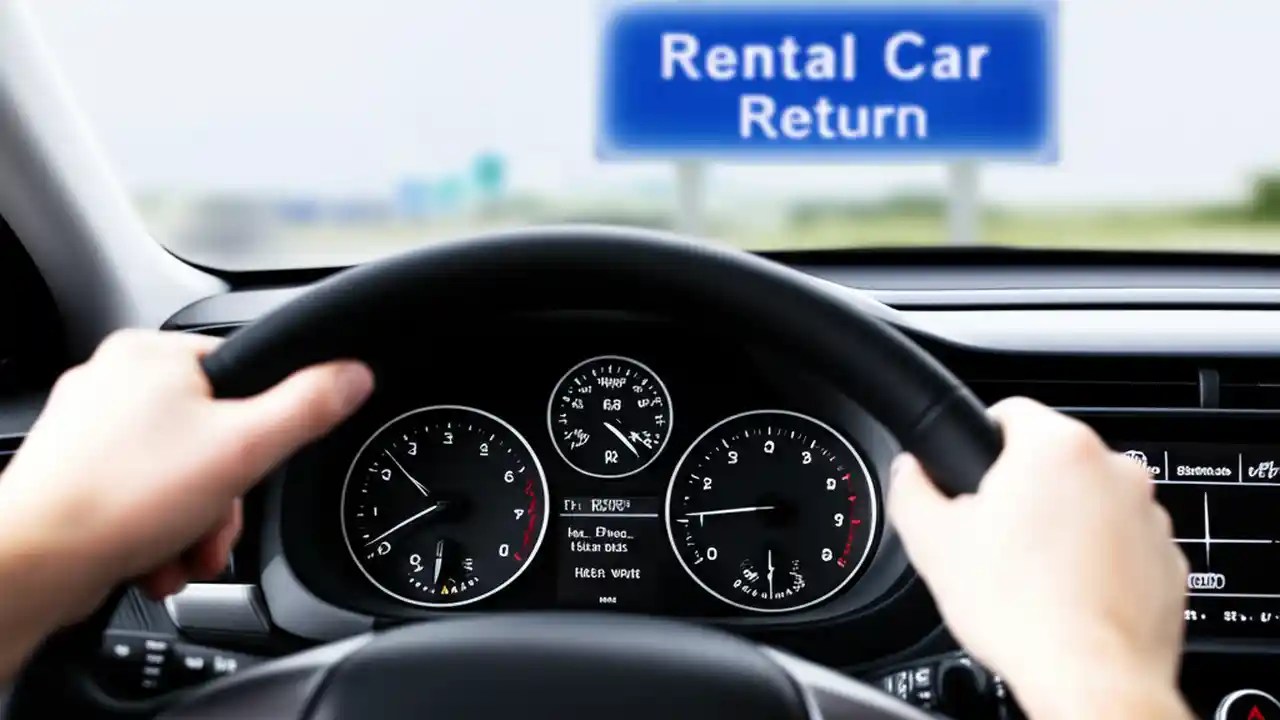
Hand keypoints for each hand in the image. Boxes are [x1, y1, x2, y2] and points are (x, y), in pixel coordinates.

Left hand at [0, 330, 372, 665]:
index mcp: (151, 353)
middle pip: (212, 436)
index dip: (260, 432)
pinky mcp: (72, 475)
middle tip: (214, 526)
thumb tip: (353, 374)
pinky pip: (141, 499)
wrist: (33, 564)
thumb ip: (308, 406)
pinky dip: (156, 533)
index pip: (241, 376)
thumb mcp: (245, 447)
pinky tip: (154, 557)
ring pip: (178, 474)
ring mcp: (88, 430)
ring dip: (194, 524)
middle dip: (223, 498)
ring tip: (181, 551)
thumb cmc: (120, 499)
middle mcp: (113, 381)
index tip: (250, 469)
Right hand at [889, 398, 1191, 719]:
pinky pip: (1122, 545)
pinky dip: (1097, 561)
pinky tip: (1065, 595)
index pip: (1009, 413)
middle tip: (992, 538)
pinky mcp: (1167, 559)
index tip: (970, 478)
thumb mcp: (932, 541)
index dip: (979, 443)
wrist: (1089, 678)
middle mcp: (1114, 470)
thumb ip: (911, 488)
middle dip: (1022, 492)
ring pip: (1090, 503)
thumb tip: (908, 472)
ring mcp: (1149, 515)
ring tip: (1030, 574)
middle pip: (1052, 461)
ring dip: (1063, 525)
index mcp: (1056, 447)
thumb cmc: (1020, 610)